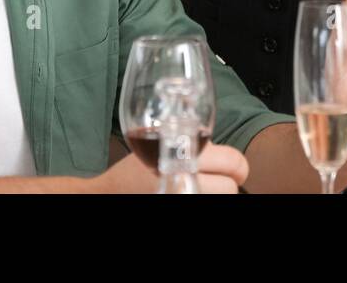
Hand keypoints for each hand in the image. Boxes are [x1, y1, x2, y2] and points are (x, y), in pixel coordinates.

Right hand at [91, 142, 249, 192]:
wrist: (107, 194)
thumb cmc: (134, 170)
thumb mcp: (159, 143)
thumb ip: (189, 141)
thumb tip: (218, 146)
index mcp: (183, 156)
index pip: (233, 161)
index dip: (239, 167)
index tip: (236, 170)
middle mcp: (185, 180)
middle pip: (230, 187)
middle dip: (228, 184)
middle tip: (223, 182)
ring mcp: (182, 197)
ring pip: (222, 200)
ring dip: (217, 195)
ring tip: (203, 188)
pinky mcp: (179, 205)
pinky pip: (207, 206)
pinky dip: (205, 200)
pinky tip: (192, 194)